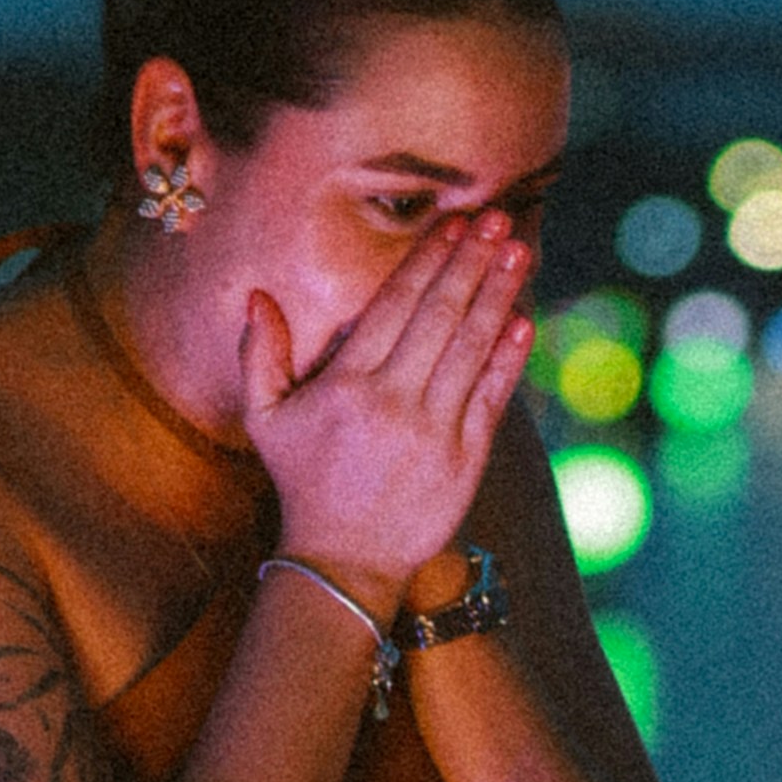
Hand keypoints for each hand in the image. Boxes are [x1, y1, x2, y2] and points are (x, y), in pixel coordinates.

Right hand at [248, 215, 536, 618]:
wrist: (342, 562)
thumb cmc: (304, 483)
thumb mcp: (266, 419)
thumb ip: (261, 354)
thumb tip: (257, 295)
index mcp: (347, 384)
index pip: (396, 305)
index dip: (429, 260)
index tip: (452, 224)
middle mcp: (393, 401)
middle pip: (441, 315)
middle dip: (471, 262)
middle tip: (497, 219)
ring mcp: (434, 431)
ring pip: (473, 349)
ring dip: (499, 296)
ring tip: (519, 253)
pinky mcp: (465, 460)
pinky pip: (492, 399)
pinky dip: (510, 360)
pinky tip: (523, 322)